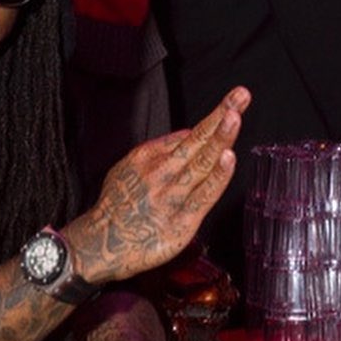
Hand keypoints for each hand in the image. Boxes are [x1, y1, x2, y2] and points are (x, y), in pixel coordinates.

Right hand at [66, 86, 250, 284]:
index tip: (235, 99)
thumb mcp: (128, 168)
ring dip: (219, 139)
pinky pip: (203, 197)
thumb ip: (159, 150)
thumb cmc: (116, 208)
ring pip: (201, 164)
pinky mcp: (180, 222)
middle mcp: (161, 174)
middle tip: (240, 96)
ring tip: (234, 117)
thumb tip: (189, 133)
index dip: (215, 116)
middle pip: (197, 142)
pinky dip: (217, 177)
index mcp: (148, 158)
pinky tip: (228, 159)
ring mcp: (171, 197)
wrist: (100, 243)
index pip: (190, 135)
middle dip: (221, 116)